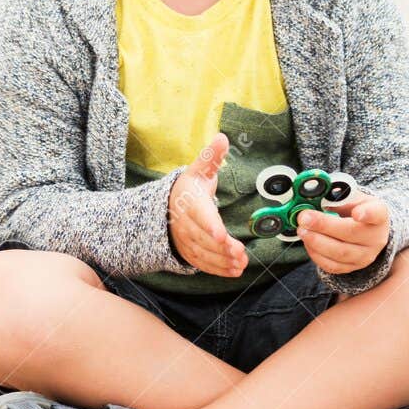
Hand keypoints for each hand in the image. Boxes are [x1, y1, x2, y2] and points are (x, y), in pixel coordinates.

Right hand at [168, 132, 247, 277]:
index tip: (222, 235)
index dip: (210, 226)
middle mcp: (186, 223)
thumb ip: (211, 156)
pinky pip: (202, 264)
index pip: (200, 215)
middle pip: (203, 239)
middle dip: (222, 248)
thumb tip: (222, 137)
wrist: (167, 207)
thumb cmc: (189, 188)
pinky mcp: (190, 252)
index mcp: (189, 202)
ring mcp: (186, 240)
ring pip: (204, 254)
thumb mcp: (198, 170)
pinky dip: (218, 270)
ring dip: (222, 261)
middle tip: (240, 253)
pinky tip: (234, 271)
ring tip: (241, 264)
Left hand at [293, 189, 389, 273]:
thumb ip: (336, 198)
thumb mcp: (351, 198)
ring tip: (302, 230)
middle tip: (304, 218)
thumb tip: (314, 199)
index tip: (357, 213)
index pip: (376, 214)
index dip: (367, 214)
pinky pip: (331, 265)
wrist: (365, 231)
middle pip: (350, 234)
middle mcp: (375, 238)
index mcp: (379, 215)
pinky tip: (307, 241)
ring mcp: (365, 256)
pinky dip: (315, 253)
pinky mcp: (351, 267)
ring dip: (316, 241)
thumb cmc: (356, 210)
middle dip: (323, 226)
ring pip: (340, 253)